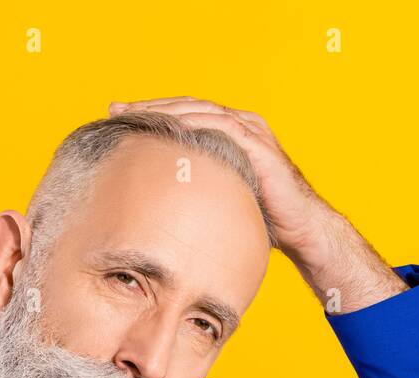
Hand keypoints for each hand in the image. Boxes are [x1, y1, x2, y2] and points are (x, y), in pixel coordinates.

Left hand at [109, 96, 407, 311]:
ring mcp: (251, 132)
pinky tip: (171, 128)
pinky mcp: (259, 146)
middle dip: (150, 107)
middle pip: (187, 106)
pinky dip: (196, 125)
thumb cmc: (261, 218)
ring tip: (137, 116)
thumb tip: (153, 210)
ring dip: (166, 111)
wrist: (301, 230)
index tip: (117, 118)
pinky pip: (223, 128)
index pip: (183, 114)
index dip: (150, 113)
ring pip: (201, 111)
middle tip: (116, 111)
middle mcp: (240, 124)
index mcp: (228, 132)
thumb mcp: (219, 199)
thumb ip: (194, 192)